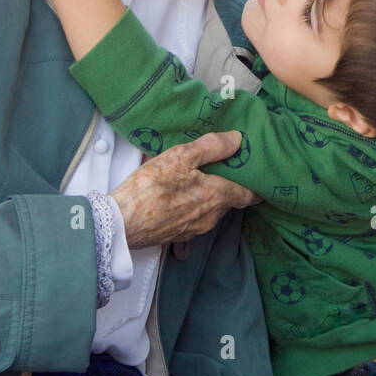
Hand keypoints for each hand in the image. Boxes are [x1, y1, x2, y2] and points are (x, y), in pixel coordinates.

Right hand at [110, 131, 259, 248]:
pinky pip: (193, 219)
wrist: (120, 224)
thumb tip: (236, 140)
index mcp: (217, 196)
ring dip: (208, 196)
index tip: (255, 174)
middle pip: (229, 200)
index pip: (249, 194)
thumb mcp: (180, 157)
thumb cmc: (149, 189)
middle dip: (229, 185)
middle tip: (223, 168)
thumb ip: (211, 147)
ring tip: (196, 179)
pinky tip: (177, 197)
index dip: (254, 184)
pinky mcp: (178, 236)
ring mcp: (195, 229)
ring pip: (211, 210)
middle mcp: (211, 217)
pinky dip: (191, 207)